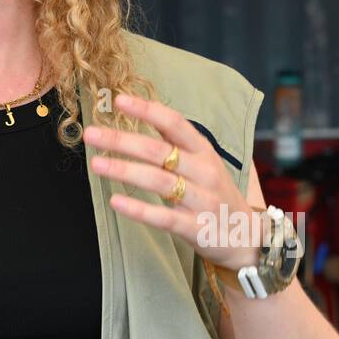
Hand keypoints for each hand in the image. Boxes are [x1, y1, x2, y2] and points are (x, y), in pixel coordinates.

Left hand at [82, 92, 257, 270]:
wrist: (248, 237)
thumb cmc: (215, 192)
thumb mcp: (203, 160)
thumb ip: (175, 139)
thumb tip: (144, 110)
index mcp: (203, 150)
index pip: (174, 123)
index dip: (147, 110)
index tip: (118, 101)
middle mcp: (204, 171)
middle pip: (159, 151)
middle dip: (122, 141)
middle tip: (91, 134)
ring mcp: (202, 200)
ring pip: (159, 181)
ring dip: (125, 171)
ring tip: (96, 164)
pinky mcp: (197, 228)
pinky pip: (165, 217)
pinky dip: (140, 210)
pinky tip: (116, 202)